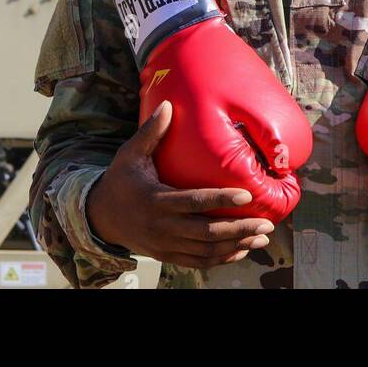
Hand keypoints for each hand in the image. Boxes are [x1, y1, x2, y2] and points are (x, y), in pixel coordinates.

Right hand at [86, 101, 275, 267]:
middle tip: (266, 223)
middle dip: (239, 230)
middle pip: (206, 233)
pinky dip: (221, 259)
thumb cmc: (120, 180)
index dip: (220, 199)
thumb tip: (168, 104)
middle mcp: (162, 227)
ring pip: (206, 251)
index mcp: (156, 201)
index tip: (247, 195)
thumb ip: (151, 131)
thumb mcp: (130, 154)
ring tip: (262, 238)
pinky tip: (241, 250)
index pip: (193, 202)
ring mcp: (165, 246)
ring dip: (236, 246)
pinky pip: (198, 262)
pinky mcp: (167, 256)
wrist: (101, 217)